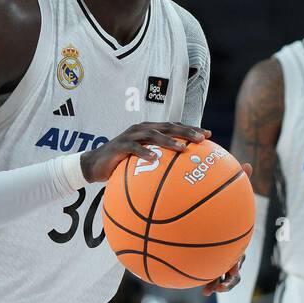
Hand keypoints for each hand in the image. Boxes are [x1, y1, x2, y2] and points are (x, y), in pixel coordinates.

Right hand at [80, 122, 209, 183]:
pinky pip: (134, 148)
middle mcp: (142, 129)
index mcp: (150, 130)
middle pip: (168, 127)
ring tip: (183, 148)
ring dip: (170, 141)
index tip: (208, 135)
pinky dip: (145, 153)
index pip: (174, 126)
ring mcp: (131, 136)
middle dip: (186, 131)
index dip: (191, 128)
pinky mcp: (120, 146)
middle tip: (202, 139)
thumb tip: (180, 176)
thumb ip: (158, 163)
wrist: (94, 165)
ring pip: (154, 135)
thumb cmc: (121, 164)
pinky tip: (155, 159)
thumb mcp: (141, 162)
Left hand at [200, 165, 252, 294]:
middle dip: (229, 279)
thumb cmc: (215, 204)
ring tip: (209, 290)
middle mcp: (226, 251)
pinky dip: (199, 279)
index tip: (233, 268)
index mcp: (232, 239)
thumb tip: (248, 164)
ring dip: (217, 285)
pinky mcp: (203, 262)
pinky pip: (203, 274)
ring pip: (219, 276)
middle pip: (231, 270)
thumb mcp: (224, 194)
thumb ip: (233, 184)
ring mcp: (215, 258)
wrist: (193, 221)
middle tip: (223, 281)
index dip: (237, 263)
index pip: (239, 253)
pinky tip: (191, 282)